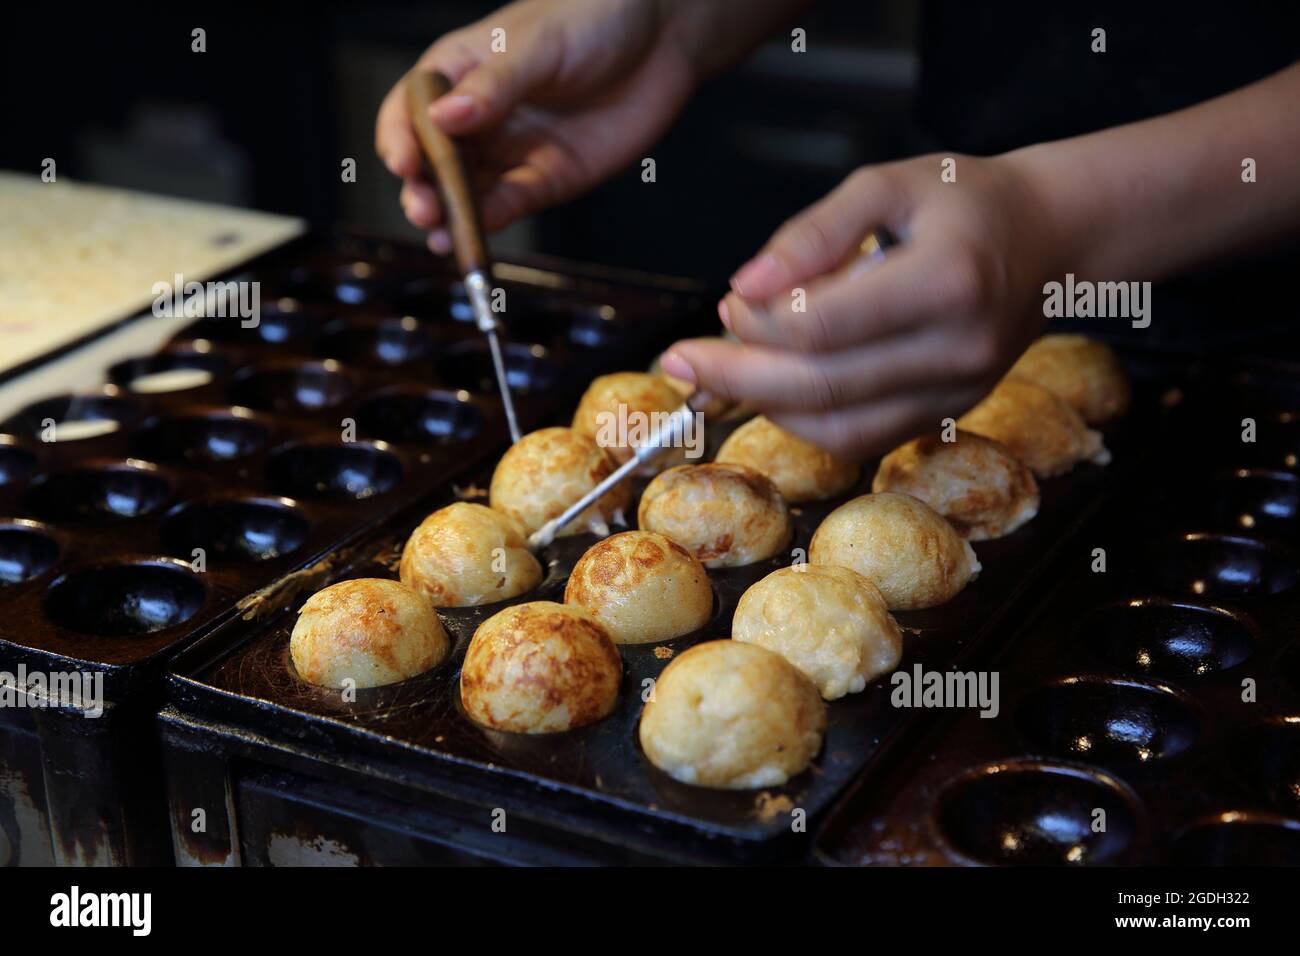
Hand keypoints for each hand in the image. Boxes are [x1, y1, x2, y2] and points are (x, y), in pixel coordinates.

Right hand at [376, 0, 697, 252]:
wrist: (661, 37)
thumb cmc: (592, 17)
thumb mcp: (538, 45)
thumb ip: (494, 85)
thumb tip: (444, 119)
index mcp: (459, 71)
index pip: (411, 109)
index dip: (400, 137)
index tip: (404, 163)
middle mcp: (478, 116)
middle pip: (434, 161)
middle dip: (422, 188)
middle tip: (424, 209)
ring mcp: (510, 150)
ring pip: (468, 191)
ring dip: (452, 215)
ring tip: (443, 234)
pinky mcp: (546, 178)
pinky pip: (510, 204)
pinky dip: (491, 221)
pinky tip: (476, 235)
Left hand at [660, 153, 1059, 458]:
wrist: (1050, 241)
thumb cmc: (964, 203)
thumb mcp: (885, 185)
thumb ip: (811, 234)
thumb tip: (744, 288)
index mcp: (946, 280)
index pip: (822, 326)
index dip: (756, 321)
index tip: (728, 299)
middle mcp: (957, 350)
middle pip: (821, 388)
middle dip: (735, 377)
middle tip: (679, 361)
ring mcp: (957, 393)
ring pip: (836, 428)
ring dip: (764, 404)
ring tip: (723, 370)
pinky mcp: (946, 415)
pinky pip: (859, 438)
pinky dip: (804, 420)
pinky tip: (773, 387)